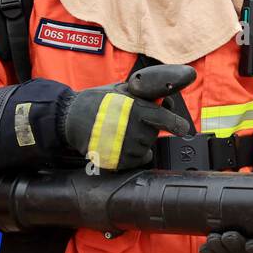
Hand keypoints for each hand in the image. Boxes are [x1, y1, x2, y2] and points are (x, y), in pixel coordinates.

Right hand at [60, 64, 194, 169]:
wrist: (69, 118)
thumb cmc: (97, 102)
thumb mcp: (122, 90)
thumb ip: (146, 96)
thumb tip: (166, 100)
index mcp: (137, 110)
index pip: (166, 120)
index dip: (177, 125)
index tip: (183, 129)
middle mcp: (134, 130)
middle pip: (154, 133)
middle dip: (147, 128)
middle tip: (128, 121)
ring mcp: (126, 147)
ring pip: (146, 147)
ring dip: (138, 141)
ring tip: (118, 131)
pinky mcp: (119, 161)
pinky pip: (137, 160)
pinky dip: (133, 154)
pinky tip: (119, 144)